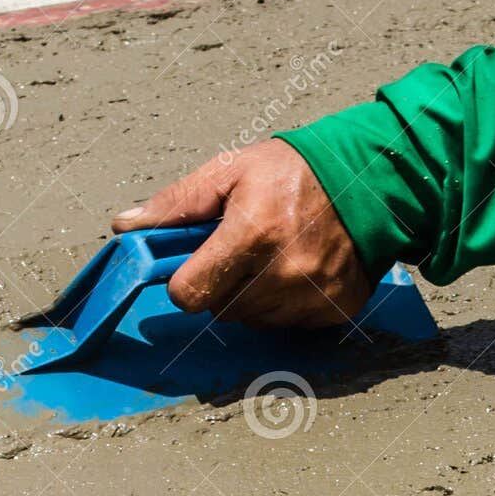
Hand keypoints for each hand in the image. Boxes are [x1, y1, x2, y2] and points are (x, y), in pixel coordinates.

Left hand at [111, 140, 370, 327]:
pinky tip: (296, 271)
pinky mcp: (333, 310)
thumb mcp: (230, 171)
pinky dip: (284, 304)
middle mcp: (283, 272)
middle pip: (219, 310)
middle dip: (220, 284)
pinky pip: (287, 324)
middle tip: (240, 251)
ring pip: (251, 320)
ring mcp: (310, 296)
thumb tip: (124, 226)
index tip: (192, 267)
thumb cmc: (293, 171)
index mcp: (251, 233)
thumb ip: (176, 203)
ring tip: (270, 257)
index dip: (183, 283)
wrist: (370, 179)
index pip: (189, 294)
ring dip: (250, 296)